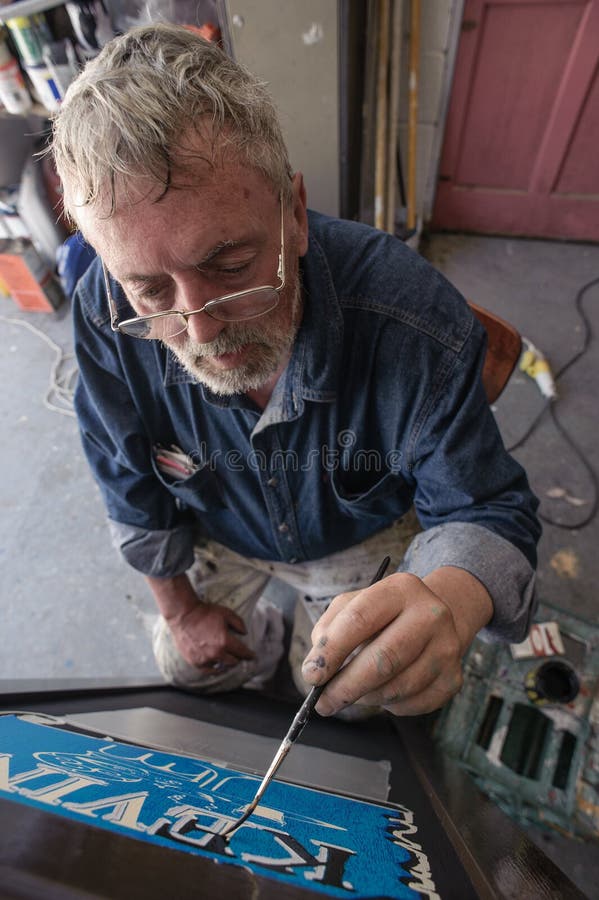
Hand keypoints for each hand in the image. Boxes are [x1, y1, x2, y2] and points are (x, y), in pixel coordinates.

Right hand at [168, 602, 254, 672]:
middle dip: (238, 659)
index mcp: (225, 642)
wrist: (183, 616)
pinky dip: (214, 668)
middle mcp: (215, 653)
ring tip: (228, 661)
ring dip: (226, 664)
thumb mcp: (226, 613)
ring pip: (221, 667)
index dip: (249, 655)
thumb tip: (245, 632)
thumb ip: (238, 623)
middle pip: (233, 662)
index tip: (253, 656)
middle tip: (240, 657)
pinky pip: (208, 670)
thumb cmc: (204, 613)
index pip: (242, 652)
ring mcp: (204, 659)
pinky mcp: (195, 662)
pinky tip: (216, 665)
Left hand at [301, 569, 491, 716]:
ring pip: (396, 688)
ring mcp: (447, 648)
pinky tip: (382, 691)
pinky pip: (411, 704)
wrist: (434, 619)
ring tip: (352, 692)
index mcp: (400, 589)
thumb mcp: (354, 604)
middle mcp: (430, 615)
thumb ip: (329, 629)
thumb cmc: (383, 615)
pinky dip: (389, 705)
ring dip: (365, 697)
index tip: (311, 675)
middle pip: (383, 660)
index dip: (331, 651)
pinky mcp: (453, 679)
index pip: (359, 620)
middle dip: (345, 687)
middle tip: (322, 702)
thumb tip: (316, 669)